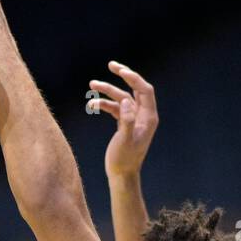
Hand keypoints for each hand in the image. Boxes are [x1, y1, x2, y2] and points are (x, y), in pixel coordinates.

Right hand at [88, 62, 158, 177]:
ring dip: (107, 91)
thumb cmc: (125, 160)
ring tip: (91, 84)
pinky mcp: (123, 124)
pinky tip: (91, 105)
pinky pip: (114, 108)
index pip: (144, 90)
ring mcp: (133, 119)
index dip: (134, 78)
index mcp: (149, 117)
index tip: (120, 71)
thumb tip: (126, 100)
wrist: (121, 175)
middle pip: (134, 89)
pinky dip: (103, 105)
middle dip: (123, 77)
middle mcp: (143, 116)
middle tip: (111, 65)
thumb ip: (127, 120)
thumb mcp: (125, 140)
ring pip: (121, 98)